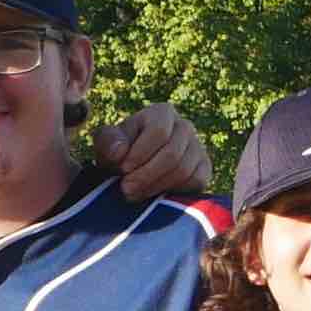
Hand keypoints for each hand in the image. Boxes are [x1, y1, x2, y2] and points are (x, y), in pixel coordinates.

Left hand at [94, 102, 214, 202]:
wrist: (133, 170)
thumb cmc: (118, 153)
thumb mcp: (106, 144)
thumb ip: (108, 142)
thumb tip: (120, 151)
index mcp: (162, 113)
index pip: (159, 132)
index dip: (140, 153)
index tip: (122, 170)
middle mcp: (185, 126)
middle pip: (172, 154)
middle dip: (146, 175)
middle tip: (126, 189)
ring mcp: (197, 147)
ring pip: (183, 170)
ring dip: (156, 186)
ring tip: (135, 195)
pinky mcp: (204, 168)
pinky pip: (195, 181)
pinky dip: (173, 192)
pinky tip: (154, 197)